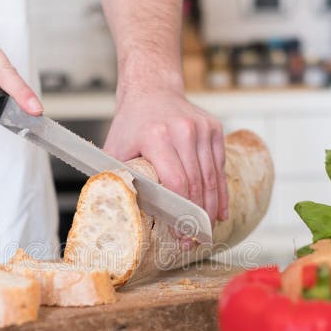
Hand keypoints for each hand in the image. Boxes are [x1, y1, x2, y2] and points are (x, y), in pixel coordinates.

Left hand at [104, 88, 228, 223]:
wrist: (152, 90)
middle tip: (193, 241)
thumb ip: (114, 176)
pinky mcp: (215, 130)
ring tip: (206, 232)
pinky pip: (220, 167)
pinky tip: (219, 212)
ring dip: (210, 209)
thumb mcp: (115, 147)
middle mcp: (183, 130)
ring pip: (212, 178)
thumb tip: (110, 210)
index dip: (180, 213)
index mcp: (157, 136)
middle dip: (196, 217)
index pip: (176, 182)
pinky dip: (221, 192)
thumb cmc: (131, 124)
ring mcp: (202, 129)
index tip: (179, 235)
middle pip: (197, 184)